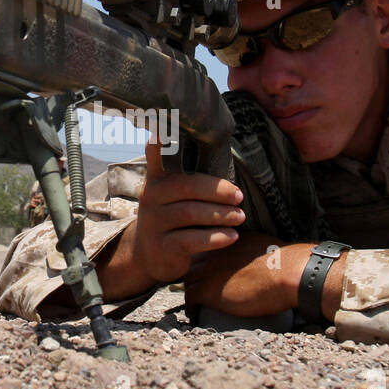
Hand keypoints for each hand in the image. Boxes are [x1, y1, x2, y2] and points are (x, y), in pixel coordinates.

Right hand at [115, 139, 245, 286]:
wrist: (148, 256)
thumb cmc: (172, 219)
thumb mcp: (173, 196)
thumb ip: (190, 180)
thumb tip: (226, 167)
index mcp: (157, 180)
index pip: (156, 158)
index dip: (159, 146)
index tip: (161, 132)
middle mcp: (152, 197)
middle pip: (187, 187)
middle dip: (217, 190)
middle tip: (239, 196)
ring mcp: (154, 222)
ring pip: (191, 213)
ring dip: (221, 214)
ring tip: (240, 217)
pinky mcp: (162, 246)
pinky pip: (192, 240)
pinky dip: (216, 238)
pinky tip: (232, 236)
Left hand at [184, 234, 309, 316]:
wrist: (288, 273)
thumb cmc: (285, 261)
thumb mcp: (261, 242)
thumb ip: (248, 245)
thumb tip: (250, 254)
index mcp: (226, 239)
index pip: (205, 246)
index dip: (204, 259)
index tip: (208, 270)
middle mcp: (213, 251)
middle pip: (192, 262)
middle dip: (194, 273)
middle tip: (199, 286)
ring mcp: (208, 270)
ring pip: (188, 279)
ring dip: (191, 289)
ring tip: (196, 301)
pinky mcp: (209, 290)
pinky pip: (190, 298)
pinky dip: (191, 306)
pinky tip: (195, 313)